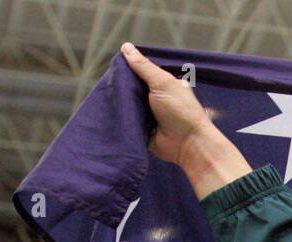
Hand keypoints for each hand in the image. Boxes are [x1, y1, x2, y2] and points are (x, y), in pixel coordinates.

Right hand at [120, 41, 251, 197]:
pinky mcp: (142, 128)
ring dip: (118, 101)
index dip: (128, 68)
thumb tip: (126, 47)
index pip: (141, 72)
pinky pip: (126, 119)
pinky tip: (106, 109)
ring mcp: (148, 114)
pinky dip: (119, 116)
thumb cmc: (180, 110)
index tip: (113, 65)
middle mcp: (155, 98)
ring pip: (127, 103)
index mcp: (163, 84)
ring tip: (103, 94)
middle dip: (120, 85)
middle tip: (105, 82)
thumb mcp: (163, 82)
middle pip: (131, 87)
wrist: (188, 144)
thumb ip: (144, 67)